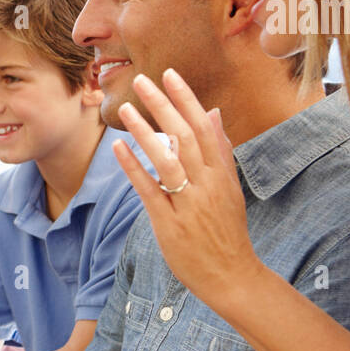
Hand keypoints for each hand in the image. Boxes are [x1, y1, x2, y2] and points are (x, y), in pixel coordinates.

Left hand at [111, 69, 265, 309]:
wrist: (232, 276)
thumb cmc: (227, 230)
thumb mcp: (230, 188)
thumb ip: (220, 150)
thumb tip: (214, 112)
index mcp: (222, 174)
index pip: (204, 127)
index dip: (186, 99)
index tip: (170, 75)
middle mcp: (207, 185)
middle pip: (185, 136)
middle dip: (164, 105)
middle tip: (143, 80)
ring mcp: (189, 204)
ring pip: (167, 160)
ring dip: (145, 131)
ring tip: (125, 108)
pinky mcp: (169, 223)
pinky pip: (149, 189)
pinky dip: (133, 167)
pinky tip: (117, 147)